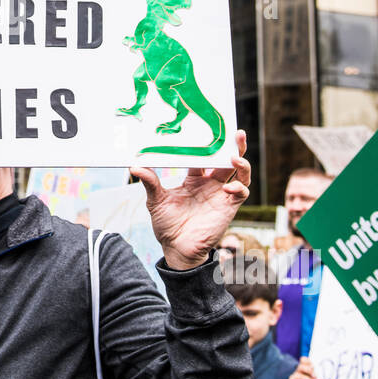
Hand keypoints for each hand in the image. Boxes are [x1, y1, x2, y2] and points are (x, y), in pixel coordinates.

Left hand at [131, 130, 250, 270]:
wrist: (177, 248)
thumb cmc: (167, 225)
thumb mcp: (156, 201)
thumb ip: (150, 183)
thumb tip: (135, 166)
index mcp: (194, 178)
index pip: (204, 155)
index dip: (207, 143)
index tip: (206, 130)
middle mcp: (210, 183)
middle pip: (227, 159)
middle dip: (233, 146)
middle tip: (235, 132)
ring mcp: (221, 194)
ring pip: (240, 172)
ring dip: (242, 162)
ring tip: (235, 156)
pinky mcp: (229, 207)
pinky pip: (241, 193)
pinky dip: (239, 187)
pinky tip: (228, 187)